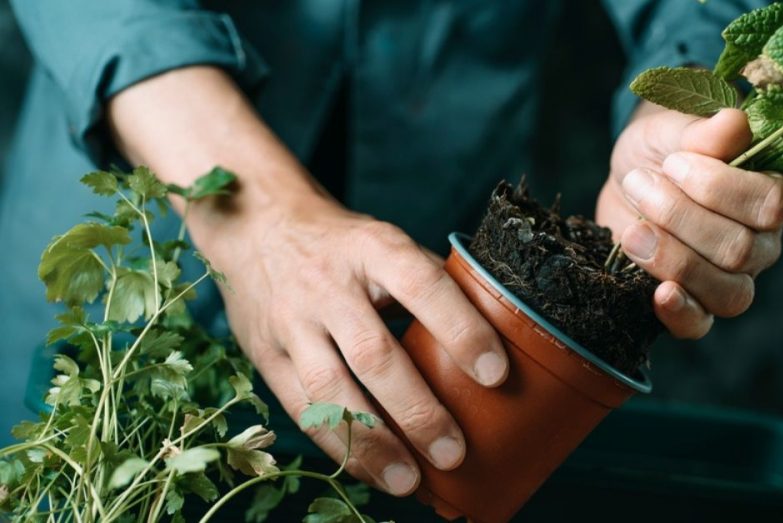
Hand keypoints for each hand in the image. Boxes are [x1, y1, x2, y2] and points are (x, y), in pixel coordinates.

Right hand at [107, 66, 507, 496]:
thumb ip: (430, 283)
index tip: (496, 374)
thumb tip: (492, 336)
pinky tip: (369, 471)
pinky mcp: (264, 353)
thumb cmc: (344, 245)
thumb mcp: (387, 242)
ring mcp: (291, 321)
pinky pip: (301, 408)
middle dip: (417, 411)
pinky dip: (337, 445)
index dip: (461, 329)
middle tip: (455, 452)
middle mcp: (328, 285)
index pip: (423, 286)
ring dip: (373, 443)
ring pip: (331, 391)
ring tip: (410, 481)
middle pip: (374, 354)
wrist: (258, 224)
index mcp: (373, 248)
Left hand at [596, 104, 782, 338]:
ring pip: (728, 292)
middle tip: (640, 184)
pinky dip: (680, 313)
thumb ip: (701, 132)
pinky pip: (701, 325)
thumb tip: (733, 123)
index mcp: (772, 196)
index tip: (672, 163)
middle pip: (741, 250)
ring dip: (674, 260)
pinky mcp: (694, 305)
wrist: (630, 178)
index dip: (717, 187)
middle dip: (680, 217)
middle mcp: (762, 243)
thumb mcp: (671, 130)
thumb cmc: (663, 150)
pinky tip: (658, 293)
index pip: (770, 204)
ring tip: (634, 230)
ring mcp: (732, 280)